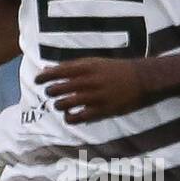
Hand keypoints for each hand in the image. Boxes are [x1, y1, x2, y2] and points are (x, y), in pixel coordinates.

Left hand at [35, 57, 151, 124]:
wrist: (142, 79)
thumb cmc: (116, 69)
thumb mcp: (94, 62)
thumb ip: (72, 66)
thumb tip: (49, 69)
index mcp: (86, 66)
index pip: (57, 71)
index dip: (43, 77)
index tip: (37, 80)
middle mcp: (88, 81)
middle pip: (58, 89)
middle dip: (50, 92)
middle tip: (51, 93)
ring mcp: (94, 96)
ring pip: (65, 104)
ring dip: (59, 105)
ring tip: (61, 105)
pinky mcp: (101, 110)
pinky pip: (78, 117)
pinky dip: (70, 118)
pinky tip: (70, 116)